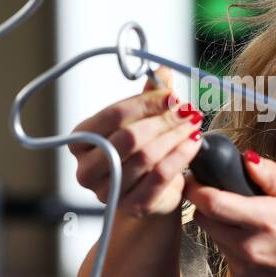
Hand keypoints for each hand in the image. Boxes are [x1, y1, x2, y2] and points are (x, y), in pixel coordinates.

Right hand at [68, 66, 204, 218]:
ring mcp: (107, 192)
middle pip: (129, 137)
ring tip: (194, 124)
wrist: (149, 193)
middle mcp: (86, 169)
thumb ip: (149, 95)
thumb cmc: (140, 150)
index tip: (172, 96)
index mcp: (80, 140)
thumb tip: (163, 70)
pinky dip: (181, 157)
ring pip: (147, 157)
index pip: (113, 116)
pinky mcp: (132, 206)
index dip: (146, 103)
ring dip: (176, 136)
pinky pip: (160, 178)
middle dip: (164, 120)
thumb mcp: (141, 120)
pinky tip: (195, 143)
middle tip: (188, 110)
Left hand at [184, 150, 275, 276]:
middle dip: (204, 204)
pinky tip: (252, 239)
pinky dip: (229, 242)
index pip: (212, 203)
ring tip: (243, 217)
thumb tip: (246, 158)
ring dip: (218, 223)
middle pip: (203, 219)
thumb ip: (270, 175)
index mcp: (264, 220)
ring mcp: (244, 265)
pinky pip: (223, 252)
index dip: (196, 188)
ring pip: (211, 236)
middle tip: (218, 193)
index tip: (195, 177)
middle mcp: (249, 246)